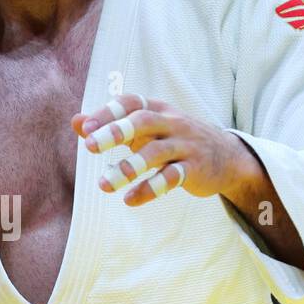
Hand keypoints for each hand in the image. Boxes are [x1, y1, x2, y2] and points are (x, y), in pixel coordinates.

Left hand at [72, 92, 256, 205]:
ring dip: (129, 168)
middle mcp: (172, 123)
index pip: (131, 103)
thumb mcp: (146, 129)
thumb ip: (111, 125)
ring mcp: (185, 146)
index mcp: (157, 109)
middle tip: (89, 146)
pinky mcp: (195, 169)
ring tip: (103, 185)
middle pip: (143, 122)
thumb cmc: (175, 140)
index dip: (108, 112)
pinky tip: (130, 200)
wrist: (227, 157)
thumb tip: (75, 122)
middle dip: (116, 132)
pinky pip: (171, 178)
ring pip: (156, 153)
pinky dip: (150, 189)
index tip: (85, 127)